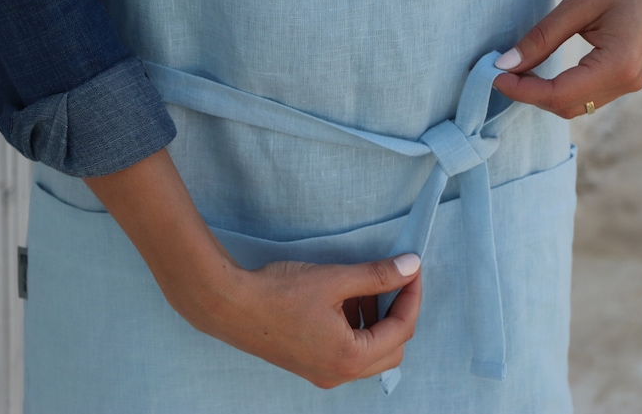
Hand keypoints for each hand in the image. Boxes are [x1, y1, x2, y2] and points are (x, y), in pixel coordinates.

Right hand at [84, 149, 421, 389]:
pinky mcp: (310, 365)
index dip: (411, 296)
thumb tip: (412, 267)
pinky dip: (357, 329)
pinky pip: (349, 352)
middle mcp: (339, 374)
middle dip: (398, 313)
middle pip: (392, 348)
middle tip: (395, 281)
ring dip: (377, 321)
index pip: (401, 330)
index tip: (412, 270)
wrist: (229, 305)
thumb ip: (377, 276)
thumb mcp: (334, 279)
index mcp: (349, 358)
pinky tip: (345, 301)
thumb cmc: (279, 293)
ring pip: (371, 352)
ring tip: (366, 288)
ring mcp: (323, 373)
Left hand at [492, 0, 641, 118]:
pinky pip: (585, 95)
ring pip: (575, 105)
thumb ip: (541, 38)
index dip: (521, 90)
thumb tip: (504, 65)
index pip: (558, 94)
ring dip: (541, 94)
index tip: (493, 75)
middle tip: (499, 71)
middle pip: (565, 106)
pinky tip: (537, 71)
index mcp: (620, 65)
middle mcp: (628, 81)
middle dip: (528, 94)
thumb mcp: (578, 3)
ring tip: (514, 70)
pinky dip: (558, 88)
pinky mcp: (626, 76)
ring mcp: (630, 82)